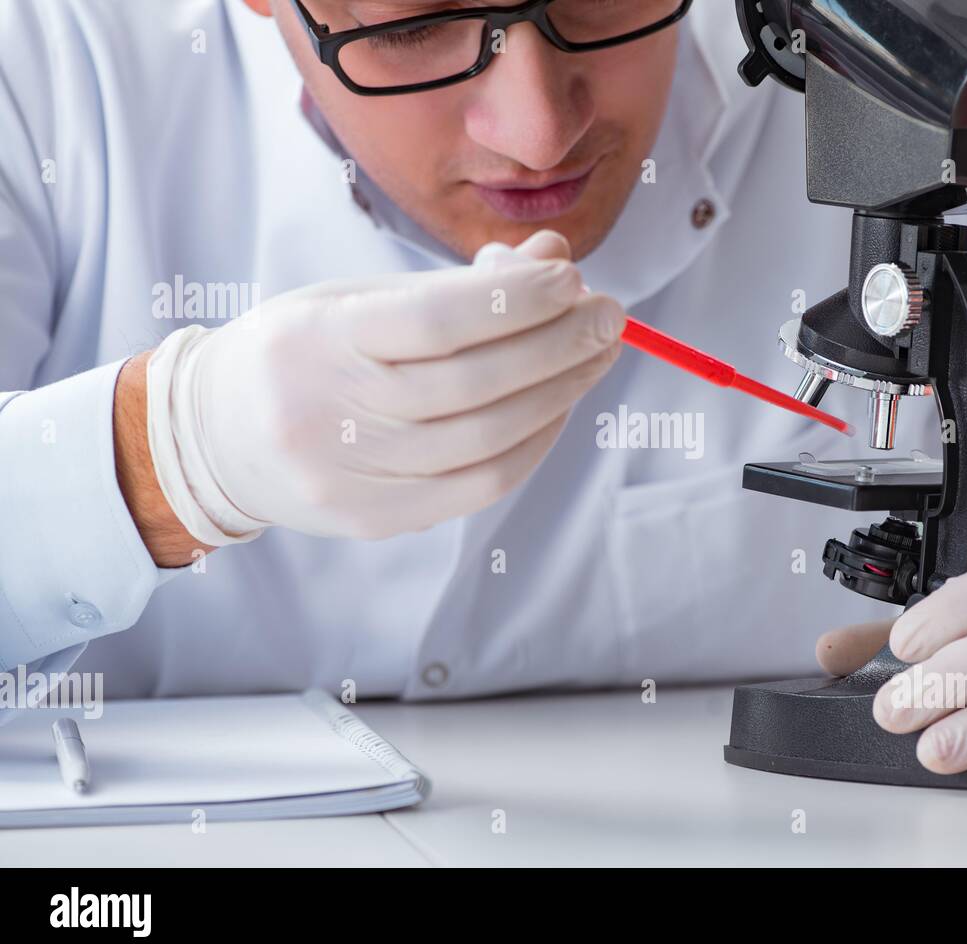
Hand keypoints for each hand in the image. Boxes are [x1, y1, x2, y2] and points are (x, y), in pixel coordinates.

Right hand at [145, 230, 624, 542]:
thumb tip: (553, 259)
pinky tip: (559, 409)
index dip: (517, 300)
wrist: (216, 437)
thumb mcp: (358, 300)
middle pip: (473, 384)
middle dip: (557, 346)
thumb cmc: (303, 352)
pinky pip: (477, 486)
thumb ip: (454, 286)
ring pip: (485, 440)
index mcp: (320, 336)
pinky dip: (532, 445)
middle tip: (609, 317)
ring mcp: (350, 475)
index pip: (438, 319)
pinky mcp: (374, 518)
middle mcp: (329, 410)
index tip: (571, 278)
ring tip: (596, 357)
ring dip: (558, 394)